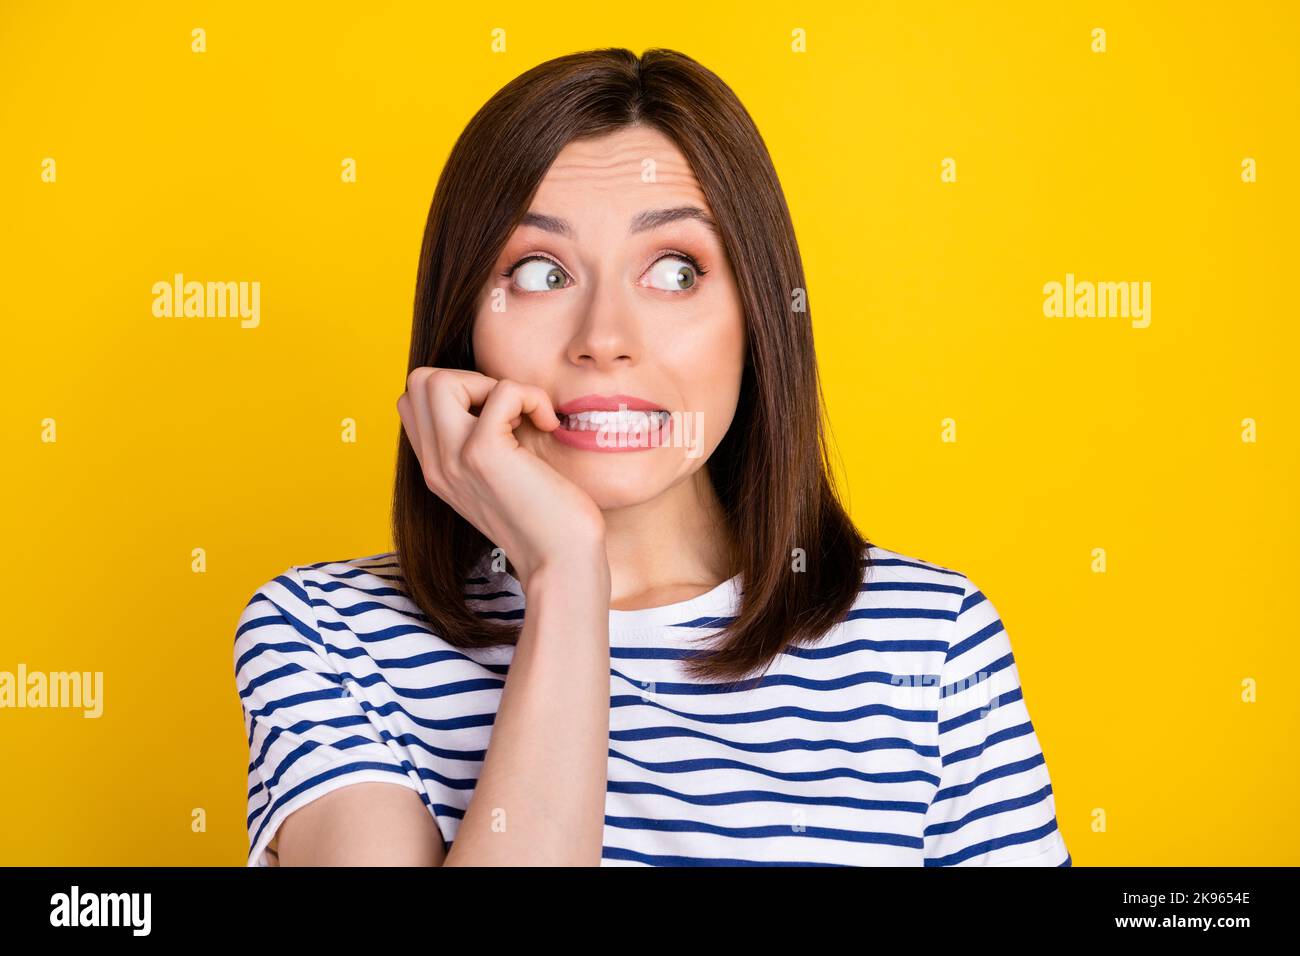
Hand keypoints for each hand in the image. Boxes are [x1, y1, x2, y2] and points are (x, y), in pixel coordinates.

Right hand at [396, 368, 607, 590]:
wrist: (562, 561)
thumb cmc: (548, 519)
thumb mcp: (499, 479)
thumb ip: (480, 445)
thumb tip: (495, 396)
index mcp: (437, 470)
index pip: (412, 402)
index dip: (458, 393)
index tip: (498, 418)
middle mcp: (436, 465)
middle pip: (419, 382)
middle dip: (470, 380)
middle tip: (509, 412)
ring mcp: (453, 459)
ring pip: (439, 379)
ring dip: (492, 384)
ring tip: (522, 415)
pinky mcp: (483, 455)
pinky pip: (502, 390)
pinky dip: (531, 396)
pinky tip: (548, 425)